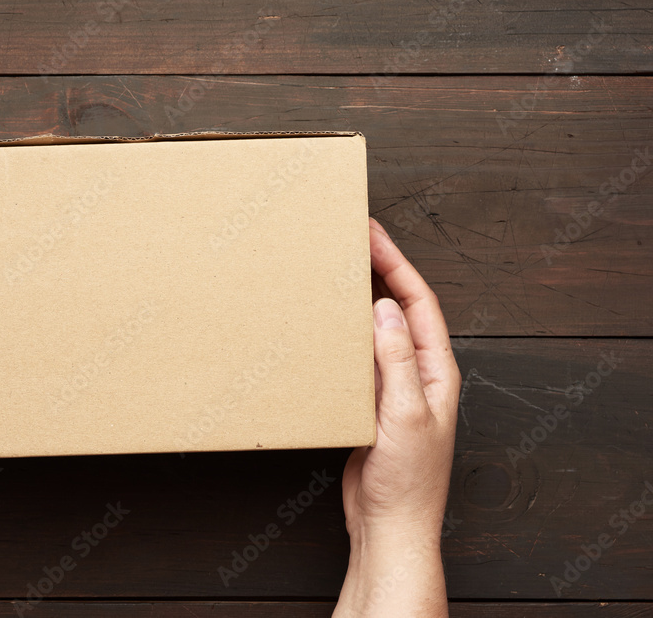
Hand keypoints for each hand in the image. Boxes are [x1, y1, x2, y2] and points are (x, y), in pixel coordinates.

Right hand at [333, 218, 460, 617]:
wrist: (390, 525)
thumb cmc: (408, 480)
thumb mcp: (407, 415)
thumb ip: (397, 360)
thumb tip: (385, 309)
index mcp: (436, 369)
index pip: (419, 301)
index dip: (396, 263)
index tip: (371, 234)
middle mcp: (417, 371)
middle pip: (399, 306)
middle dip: (378, 268)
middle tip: (350, 238)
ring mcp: (393, 385)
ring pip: (376, 328)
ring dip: (357, 298)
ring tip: (334, 269)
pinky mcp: (369, 401)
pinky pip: (357, 356)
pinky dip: (341, 333)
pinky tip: (322, 325)